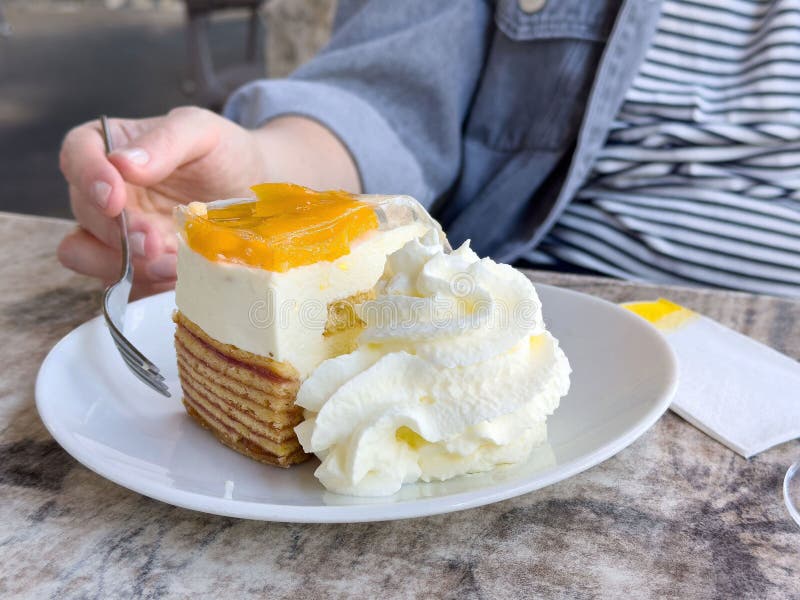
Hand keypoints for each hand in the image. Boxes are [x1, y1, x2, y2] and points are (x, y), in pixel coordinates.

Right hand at [57, 107, 266, 297]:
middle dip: (117, 233)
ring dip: (126, 265)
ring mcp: (121, 233)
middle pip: (86, 213)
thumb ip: (164, 142)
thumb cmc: (224, 152)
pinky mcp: (140, 265)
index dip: (87, 177)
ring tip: (170, 265)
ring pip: (92, 255)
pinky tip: (179, 278)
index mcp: (112, 148)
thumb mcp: (201, 133)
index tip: (113, 198)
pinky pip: (127, 283)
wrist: (255, 191)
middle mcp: (107, 193)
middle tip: (152, 241)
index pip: (76, 155)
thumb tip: (123, 164)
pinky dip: (148, 284)